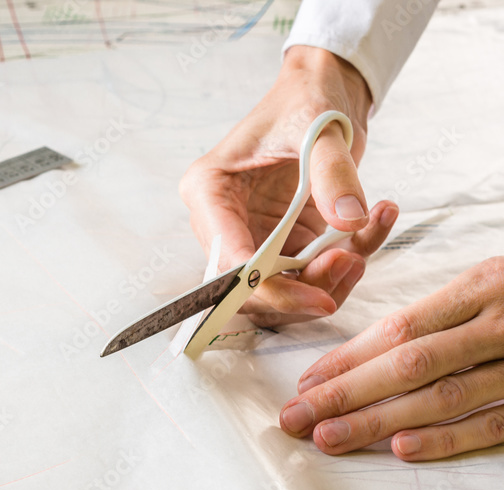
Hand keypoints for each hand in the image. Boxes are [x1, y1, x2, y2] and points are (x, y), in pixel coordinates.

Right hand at [180, 46, 397, 326]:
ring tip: (365, 241)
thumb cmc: (305, 101)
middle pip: (251, 285)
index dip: (269, 286)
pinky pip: (313, 271)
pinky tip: (379, 218)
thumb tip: (350, 222)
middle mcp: (224, 221)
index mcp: (210, 191)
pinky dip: (352, 257)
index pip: (229, 258)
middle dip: (301, 290)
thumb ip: (333, 174)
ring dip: (328, 281)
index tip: (316, 295)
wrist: (322, 93)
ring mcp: (255, 235)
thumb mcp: (319, 129)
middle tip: (350, 264)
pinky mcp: (285, 242)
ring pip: (282, 289)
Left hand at [279, 257, 503, 460]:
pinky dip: (446, 438)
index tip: (305, 384)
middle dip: (345, 394)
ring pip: (443, 396)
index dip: (346, 359)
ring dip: (380, 420)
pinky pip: (492, 424)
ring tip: (331, 436)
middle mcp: (500, 325)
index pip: (398, 328)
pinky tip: (401, 447)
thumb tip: (363, 355)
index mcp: (481, 287)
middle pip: (409, 364)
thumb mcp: (491, 284)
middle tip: (298, 417)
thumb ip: (439, 313)